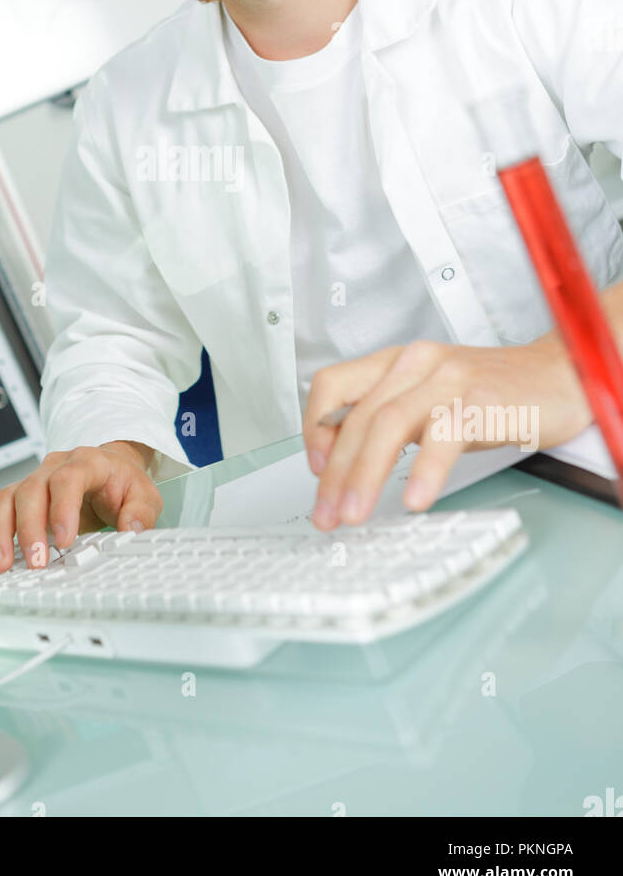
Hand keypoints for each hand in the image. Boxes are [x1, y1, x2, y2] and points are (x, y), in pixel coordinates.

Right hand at [0, 440, 162, 570]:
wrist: (110, 468)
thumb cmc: (123, 482)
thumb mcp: (144, 494)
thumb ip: (141, 512)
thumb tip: (131, 529)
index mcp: (86, 462)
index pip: (68, 478)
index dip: (63, 508)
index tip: (64, 539)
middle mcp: (53, 467)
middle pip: (31, 490)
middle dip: (29, 528)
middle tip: (35, 561)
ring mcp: (32, 481)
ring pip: (6, 499)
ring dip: (0, 533)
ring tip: (2, 565)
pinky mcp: (18, 499)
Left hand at [303, 336, 591, 529]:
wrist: (560, 375)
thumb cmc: (495, 392)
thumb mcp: (431, 399)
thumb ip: (392, 420)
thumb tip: (346, 460)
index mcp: (398, 361)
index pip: (333, 384)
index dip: (315, 427)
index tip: (315, 468)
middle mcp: (416, 363)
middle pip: (358, 417)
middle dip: (335, 473)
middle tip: (327, 514)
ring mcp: (448, 380)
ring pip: (389, 425)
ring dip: (365, 475)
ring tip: (355, 514)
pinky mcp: (480, 401)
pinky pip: (443, 437)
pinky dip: (424, 471)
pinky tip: (415, 500)